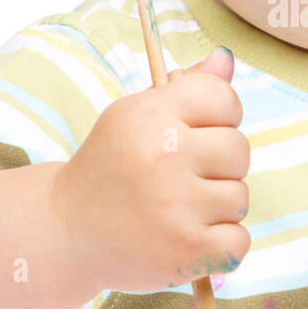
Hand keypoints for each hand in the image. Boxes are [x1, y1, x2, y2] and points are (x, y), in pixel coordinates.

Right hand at [50, 47, 249, 295]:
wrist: (67, 232)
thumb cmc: (113, 167)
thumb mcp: (137, 116)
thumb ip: (188, 87)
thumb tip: (226, 57)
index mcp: (149, 115)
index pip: (223, 98)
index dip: (218, 117)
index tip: (196, 132)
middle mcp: (163, 156)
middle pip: (239, 149)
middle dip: (219, 165)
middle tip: (181, 178)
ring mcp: (176, 207)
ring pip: (239, 197)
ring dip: (216, 207)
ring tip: (176, 210)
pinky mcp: (187, 251)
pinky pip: (239, 240)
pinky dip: (220, 244)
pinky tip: (186, 238)